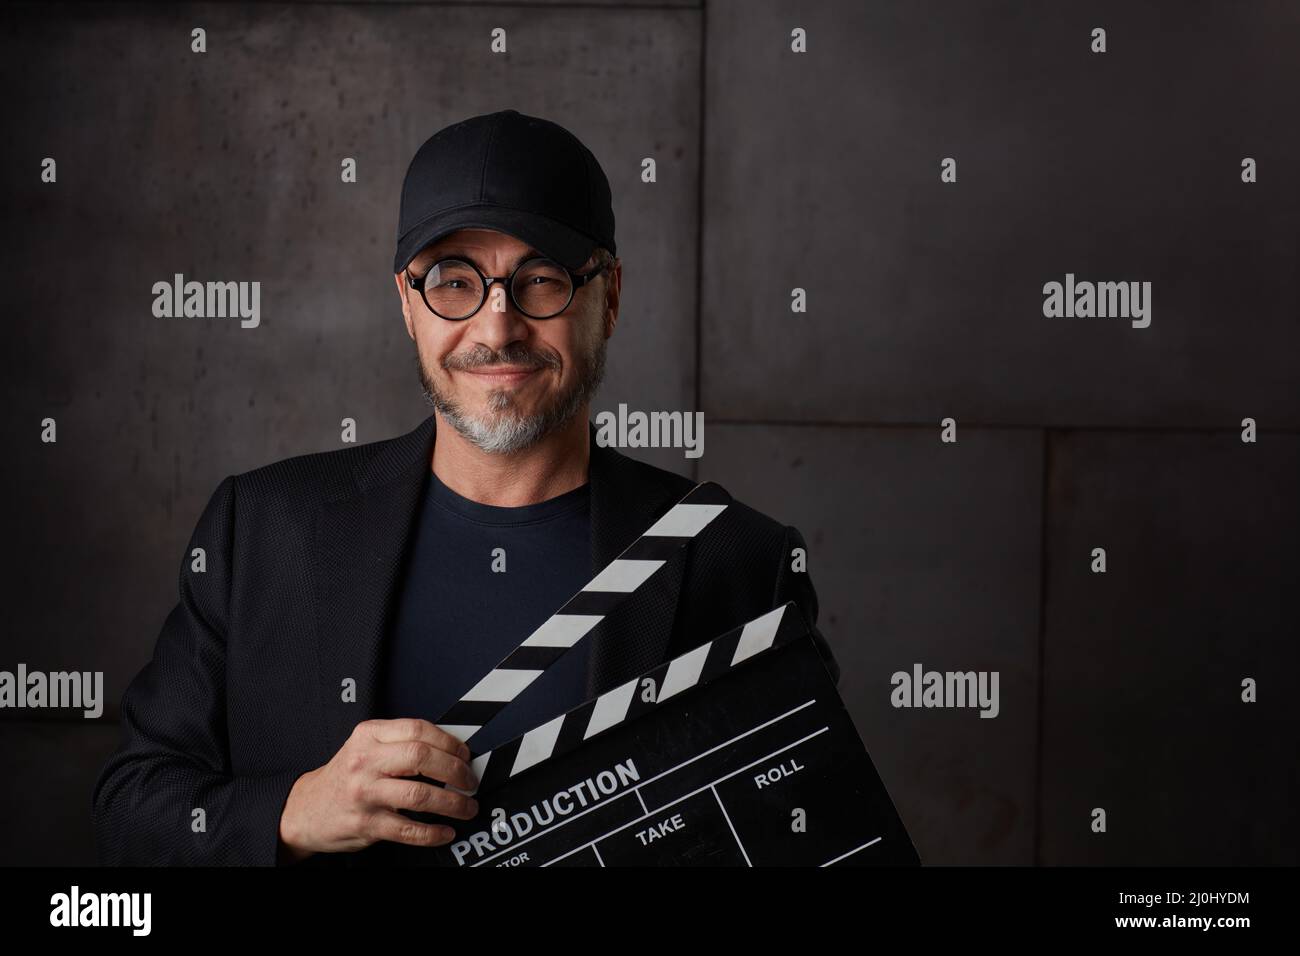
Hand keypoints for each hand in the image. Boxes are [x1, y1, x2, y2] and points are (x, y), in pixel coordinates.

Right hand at [277, 718, 479, 861]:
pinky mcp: (366, 824)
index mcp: (369, 736)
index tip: (464, 753)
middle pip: (421, 757)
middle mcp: (366, 762)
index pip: (417, 729)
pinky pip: (408, 829)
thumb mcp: (365, 747)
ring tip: (466, 807)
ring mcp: (365, 794)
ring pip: (419, 794)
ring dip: (452, 803)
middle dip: (455, 770)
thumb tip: (449, 749)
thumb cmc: (343, 777)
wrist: (304, 810)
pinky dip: (433, 833)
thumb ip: (400, 742)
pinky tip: (445, 831)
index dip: (449, 741)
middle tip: (470, 780)